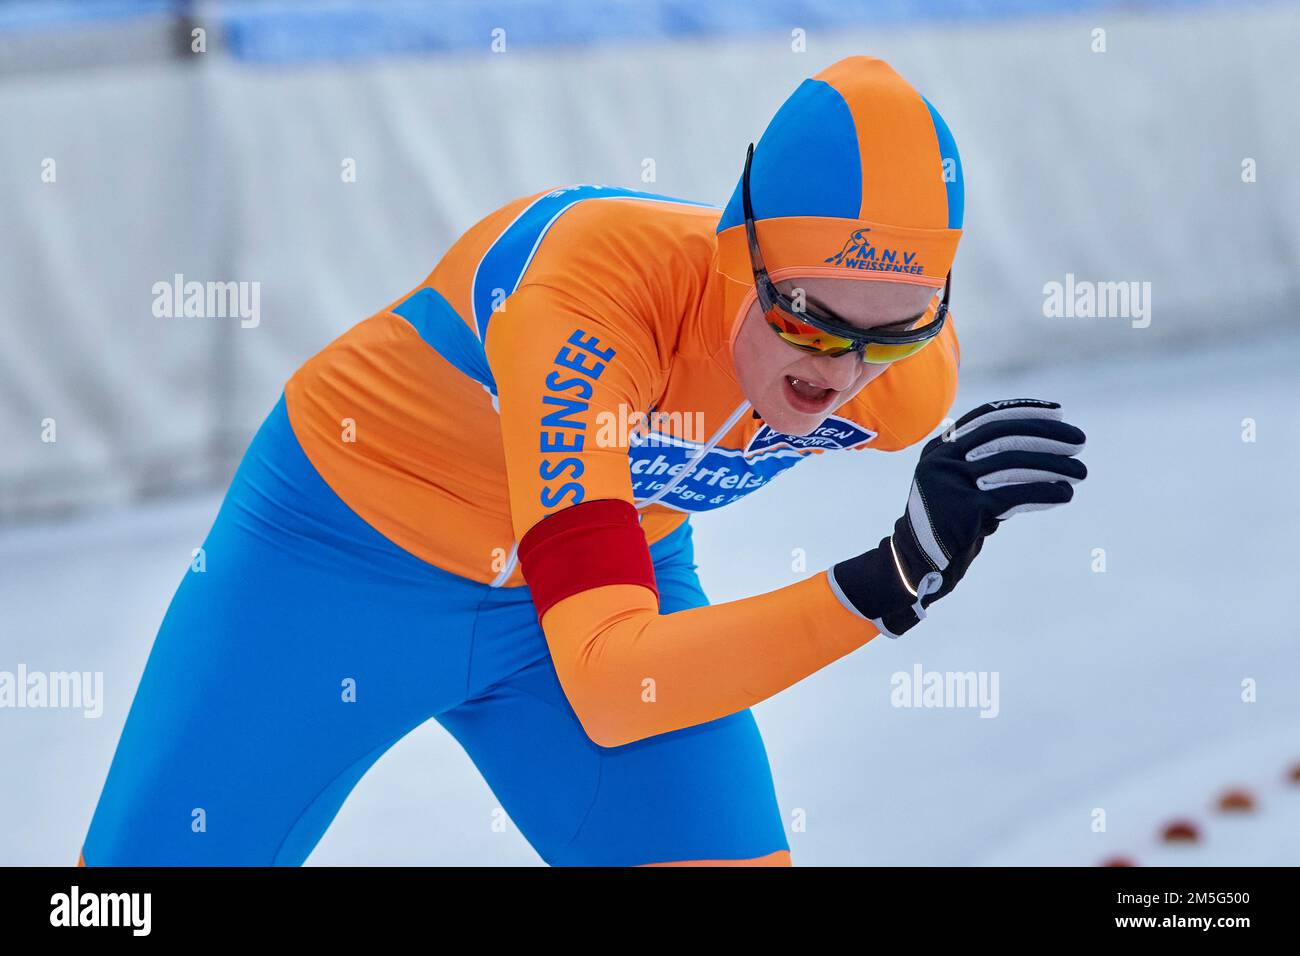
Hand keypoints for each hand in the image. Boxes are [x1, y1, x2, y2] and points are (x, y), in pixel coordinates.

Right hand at [830, 398, 1086, 637]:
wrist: (921, 562)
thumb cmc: (952, 520)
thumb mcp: (962, 482)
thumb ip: (988, 459)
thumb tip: (1048, 440)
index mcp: (940, 447)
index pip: (988, 417)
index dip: (1026, 411)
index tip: (1060, 413)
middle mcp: (940, 460)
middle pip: (1003, 436)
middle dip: (1047, 436)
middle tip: (1080, 442)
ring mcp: (949, 483)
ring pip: (1012, 464)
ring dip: (1054, 466)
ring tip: (1081, 472)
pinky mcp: (963, 510)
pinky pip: (1013, 495)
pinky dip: (1044, 492)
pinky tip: (1065, 493)